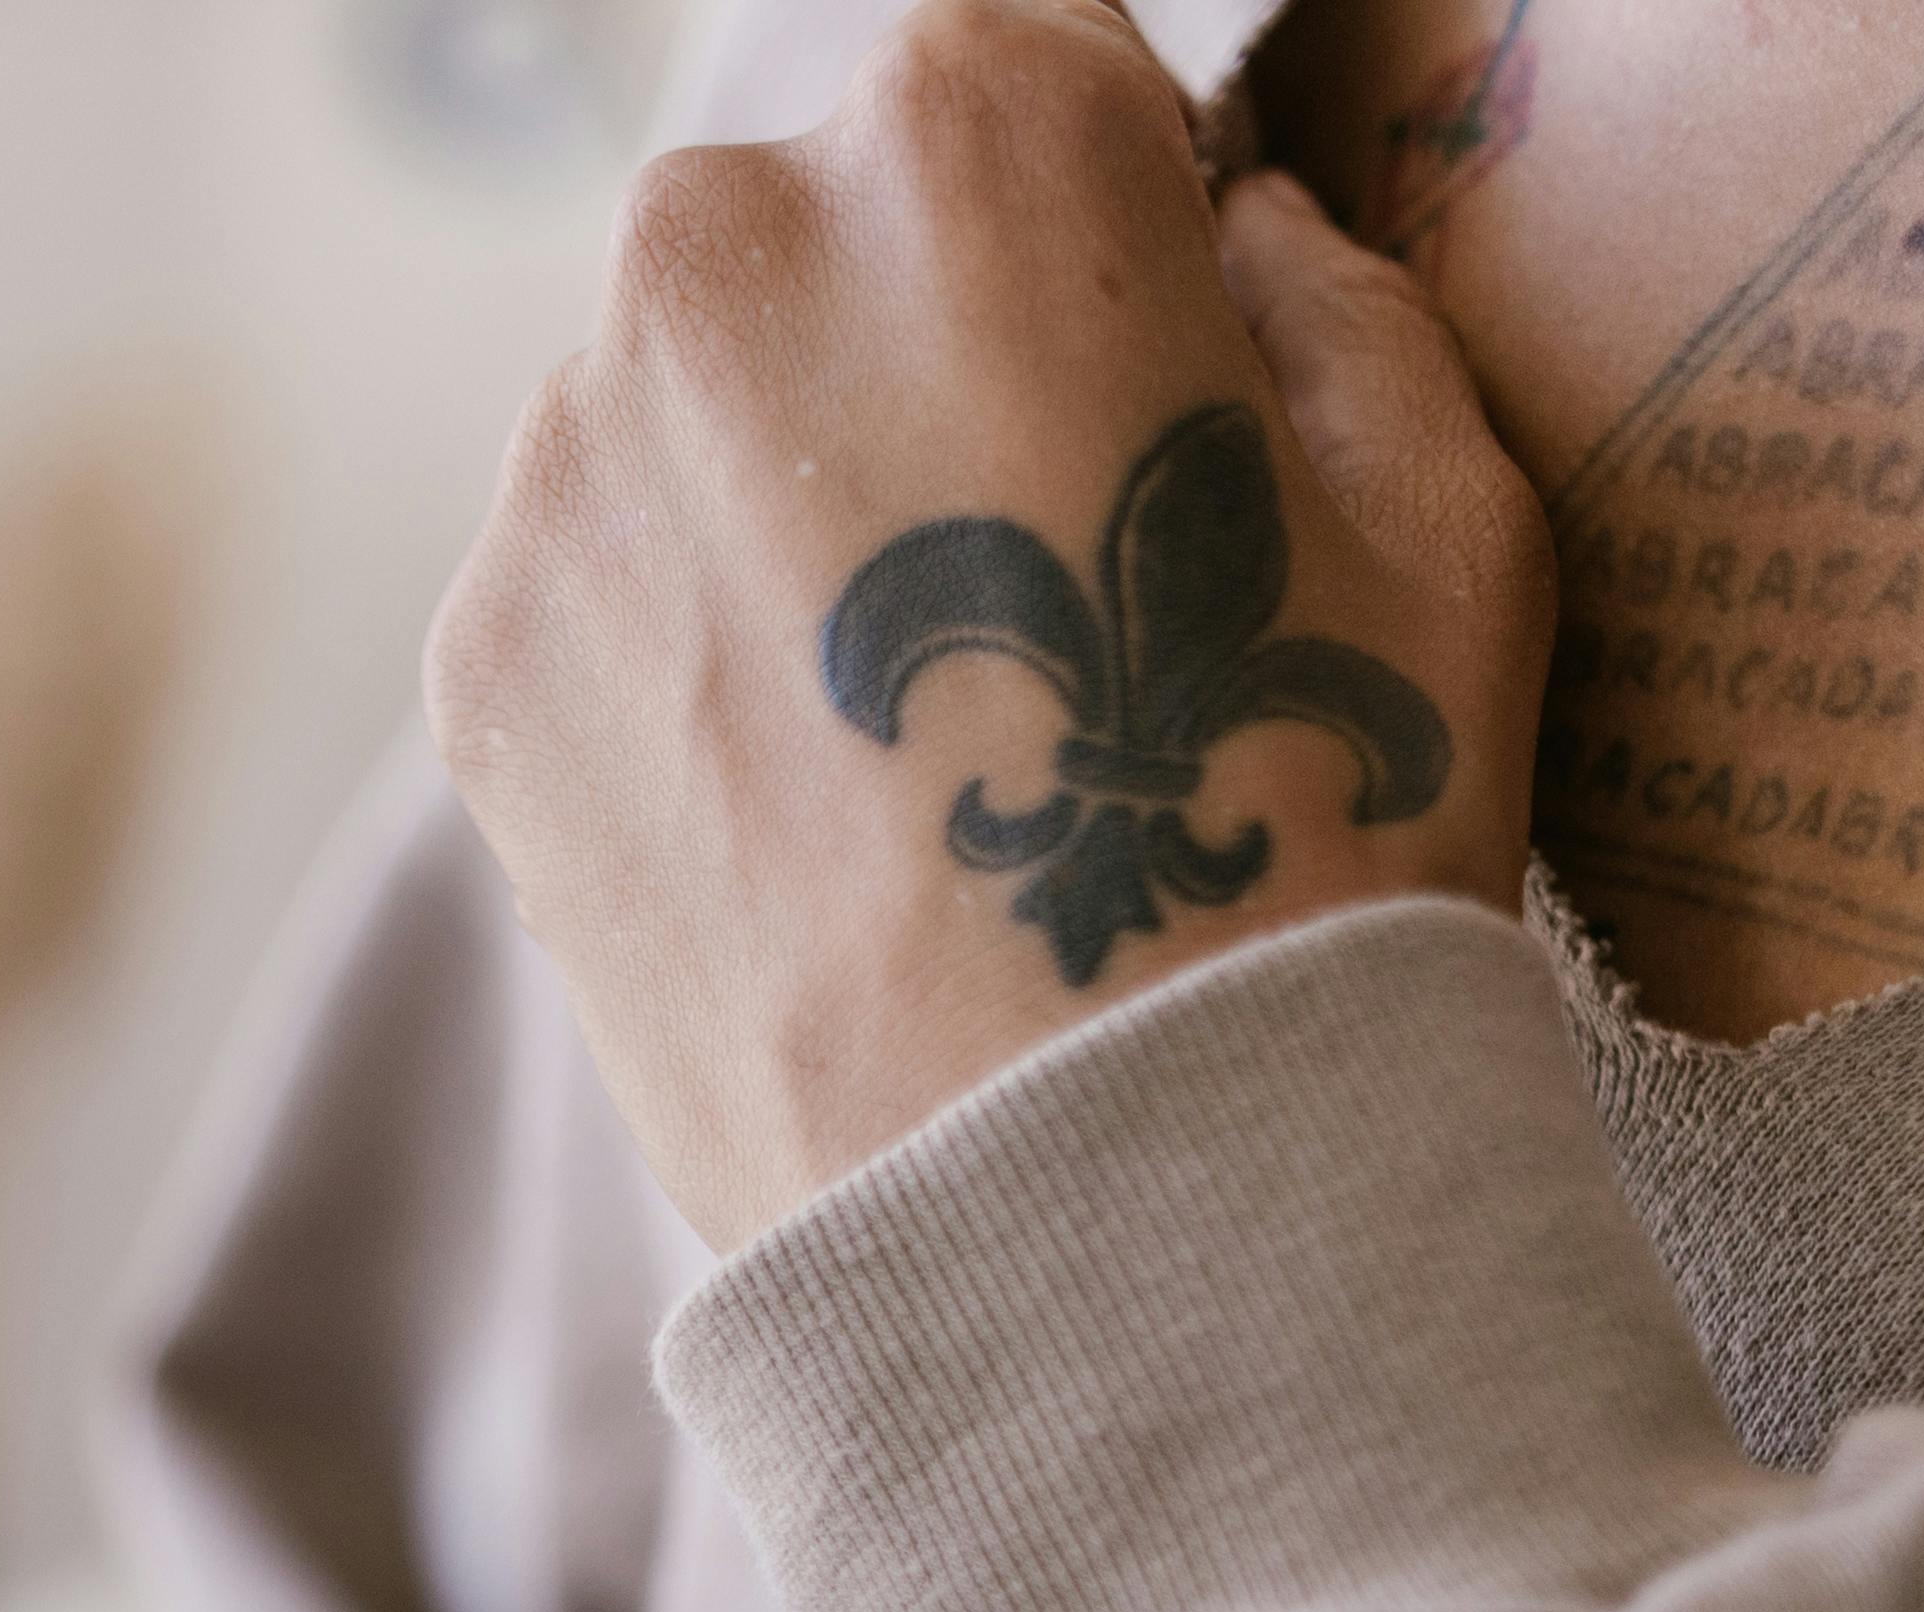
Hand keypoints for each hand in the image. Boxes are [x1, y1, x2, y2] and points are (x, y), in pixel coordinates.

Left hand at [426, 0, 1549, 1249]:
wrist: (1086, 1188)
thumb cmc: (1305, 836)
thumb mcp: (1446, 508)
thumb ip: (1327, 296)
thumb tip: (1222, 236)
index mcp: (975, 135)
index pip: (1022, 70)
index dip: (1095, 224)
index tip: (1131, 371)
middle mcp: (718, 244)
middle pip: (822, 235)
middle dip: (918, 361)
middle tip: (1036, 593)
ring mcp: (564, 458)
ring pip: (686, 418)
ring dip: (784, 517)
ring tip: (921, 734)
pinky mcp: (476, 657)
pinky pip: (596, 600)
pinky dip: (684, 675)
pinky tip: (812, 818)